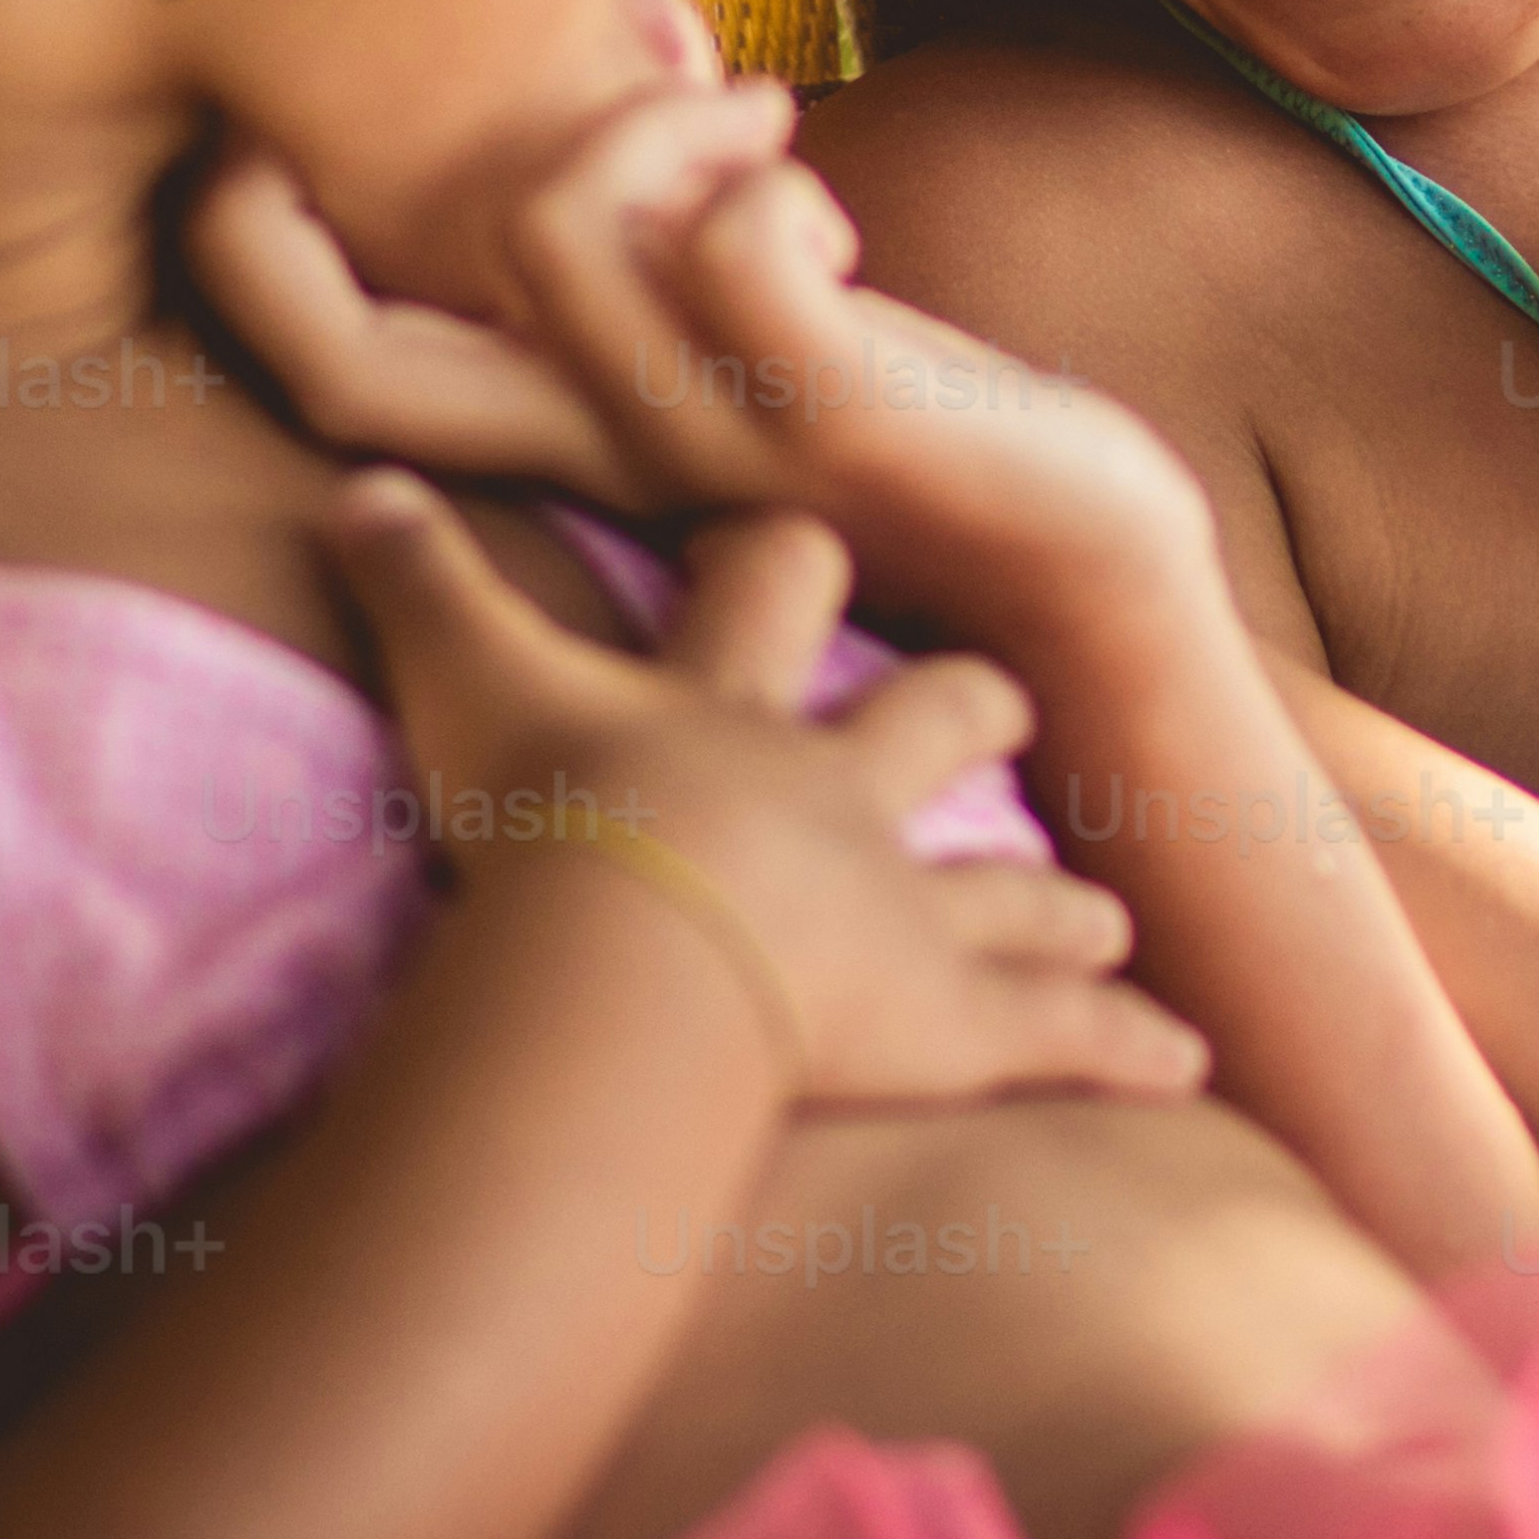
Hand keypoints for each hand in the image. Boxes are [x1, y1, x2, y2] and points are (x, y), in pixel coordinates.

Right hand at [196, 46, 1221, 652]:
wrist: (1079, 572)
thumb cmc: (904, 405)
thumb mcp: (735, 307)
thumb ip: (656, 210)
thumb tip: (640, 7)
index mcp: (550, 426)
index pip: (319, 371)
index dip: (246, 254)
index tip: (314, 115)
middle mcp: (590, 453)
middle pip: (343, 368)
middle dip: (330, 193)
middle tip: (431, 90)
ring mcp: (703, 445)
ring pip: (540, 230)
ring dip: (639, 118)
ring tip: (744, 129)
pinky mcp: (834, 422)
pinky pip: (729, 249)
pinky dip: (761, 176)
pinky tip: (820, 210)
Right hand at [323, 477, 1201, 1115]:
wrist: (642, 949)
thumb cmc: (549, 810)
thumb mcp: (464, 680)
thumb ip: (412, 584)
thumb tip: (353, 478)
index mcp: (730, 714)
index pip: (774, 595)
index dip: (790, 562)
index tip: (816, 533)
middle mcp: (840, 799)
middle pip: (933, 720)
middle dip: (969, 709)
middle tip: (1003, 699)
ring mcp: (910, 914)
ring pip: (1011, 891)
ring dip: (1060, 905)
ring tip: (1109, 919)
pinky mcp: (955, 1030)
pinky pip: (1058, 1043)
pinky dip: (1124, 1050)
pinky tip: (1184, 1061)